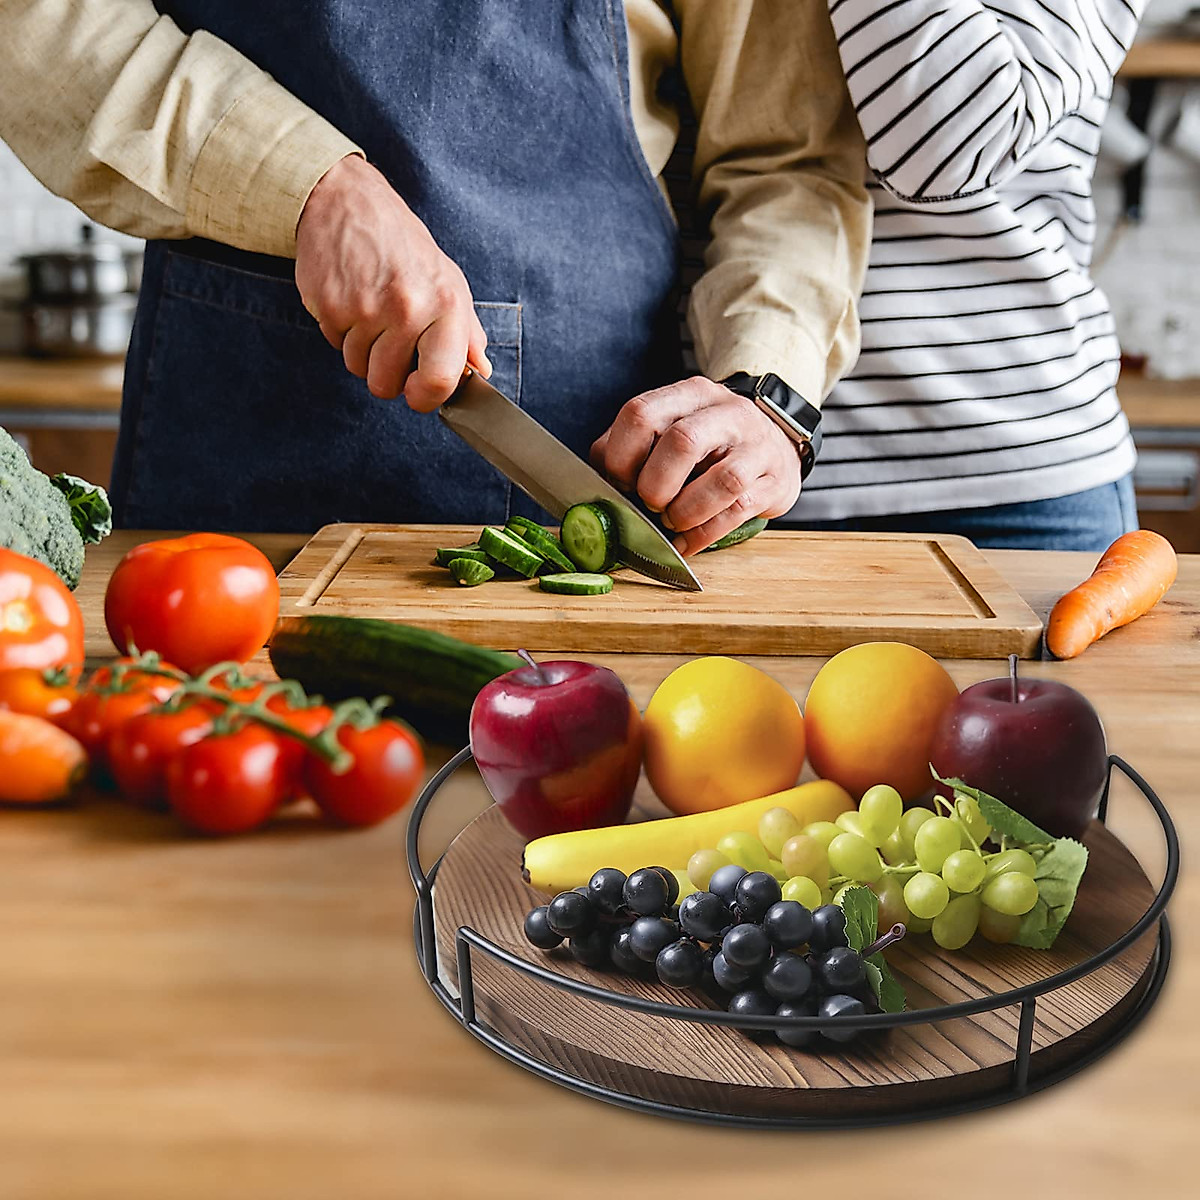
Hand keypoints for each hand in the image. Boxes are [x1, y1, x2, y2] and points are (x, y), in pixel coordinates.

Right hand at [295, 155, 490, 409]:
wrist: (347, 201)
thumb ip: (466, 332)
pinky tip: (350, 300)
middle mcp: (407, 308)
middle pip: (387, 385)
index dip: (426, 398)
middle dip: (386, 372)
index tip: (418, 392)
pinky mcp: (330, 306)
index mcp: (445, 304)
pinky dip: (341, 332)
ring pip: (358, 369)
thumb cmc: (402, 245)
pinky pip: (335, 345)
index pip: (440, 381)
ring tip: (370, 312)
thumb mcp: (447, 281)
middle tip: (390, 338)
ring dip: (362, 351)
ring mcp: (365, 309)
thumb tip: (480, 372)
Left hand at [590, 376, 802, 554]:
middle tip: (650, 503)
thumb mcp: (669, 429)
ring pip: (723, 481)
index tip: (620, 481)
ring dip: (685, 512)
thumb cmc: (709, 446)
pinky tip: (686, 543)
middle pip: (682, 442)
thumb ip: (628, 447)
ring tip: (673, 521)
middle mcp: (727, 413)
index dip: (621, 456)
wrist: (774, 445)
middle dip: (656, 485)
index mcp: (689, 395)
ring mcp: (756, 447)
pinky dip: (704, 535)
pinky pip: (739, 512)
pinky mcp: (775, 481)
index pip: (641, 413)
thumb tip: (596, 478)